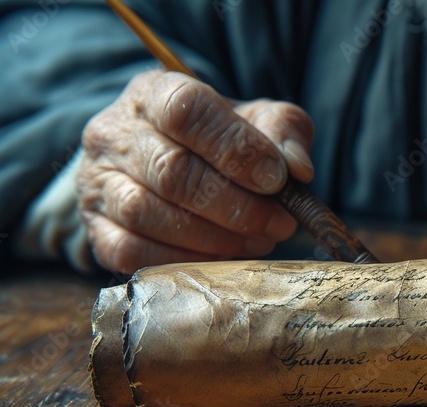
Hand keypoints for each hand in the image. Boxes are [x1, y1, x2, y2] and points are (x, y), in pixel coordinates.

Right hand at [78, 70, 314, 273]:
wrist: (164, 166)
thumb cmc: (217, 142)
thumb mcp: (256, 120)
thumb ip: (283, 132)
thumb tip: (297, 169)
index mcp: (153, 93)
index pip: (186, 110)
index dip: (236, 148)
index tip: (278, 178)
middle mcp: (114, 134)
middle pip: (173, 170)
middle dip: (238, 205)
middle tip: (280, 223)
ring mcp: (98, 183)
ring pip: (149, 214)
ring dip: (215, 237)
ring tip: (257, 239)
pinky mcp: (97, 230)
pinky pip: (133, 253)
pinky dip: (183, 261)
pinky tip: (221, 258)